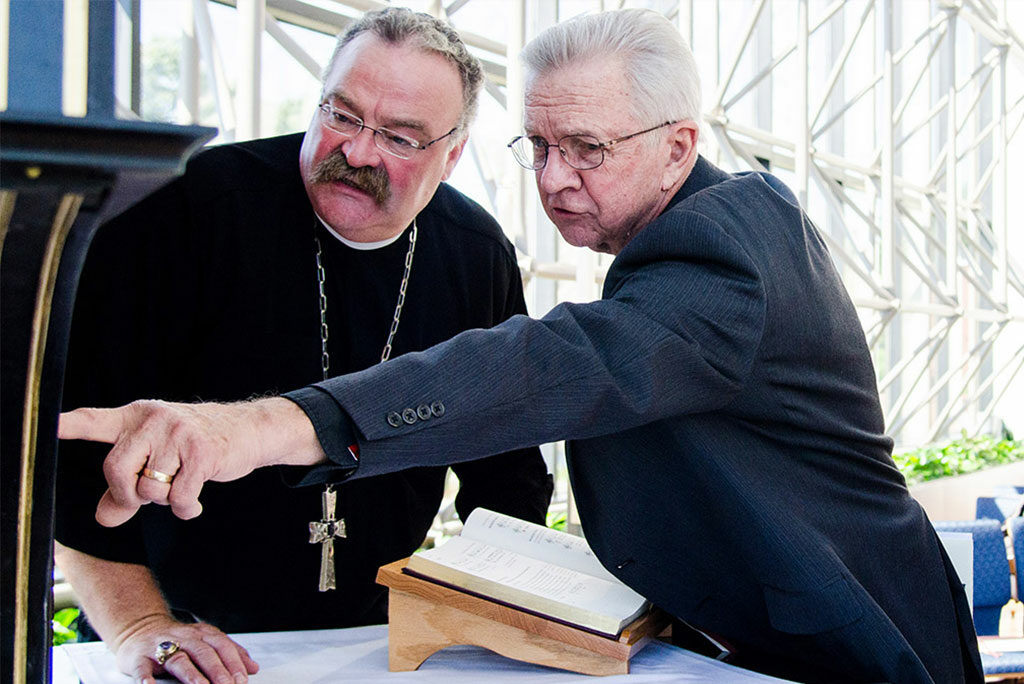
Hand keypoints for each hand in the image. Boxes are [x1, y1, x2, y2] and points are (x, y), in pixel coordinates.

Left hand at [59, 397, 323, 525]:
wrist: (247, 430)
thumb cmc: (193, 446)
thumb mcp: (155, 459)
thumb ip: (123, 489)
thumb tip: (105, 518)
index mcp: (134, 417)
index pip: (93, 421)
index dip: (67, 425)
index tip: (49, 425)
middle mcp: (153, 420)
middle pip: (116, 470)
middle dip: (128, 494)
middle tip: (147, 495)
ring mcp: (178, 434)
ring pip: (150, 490)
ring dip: (164, 500)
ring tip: (180, 485)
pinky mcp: (202, 453)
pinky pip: (179, 499)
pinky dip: (186, 509)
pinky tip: (194, 502)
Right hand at [113, 614, 257, 683]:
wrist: (140, 628)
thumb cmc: (177, 640)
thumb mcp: (206, 641)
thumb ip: (230, 653)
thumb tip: (253, 668)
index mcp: (202, 634)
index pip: (222, 646)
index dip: (233, 662)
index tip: (242, 678)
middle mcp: (184, 638)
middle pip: (204, 652)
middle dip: (217, 670)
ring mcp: (161, 647)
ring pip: (178, 659)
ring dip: (191, 674)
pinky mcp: (140, 657)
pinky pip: (142, 668)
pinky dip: (146, 678)